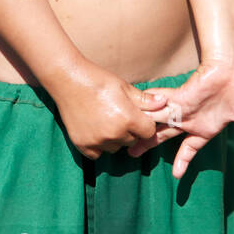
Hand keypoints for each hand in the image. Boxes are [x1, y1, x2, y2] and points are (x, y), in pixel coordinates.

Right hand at [53, 65, 168, 159]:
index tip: (138, 116)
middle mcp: (114, 134)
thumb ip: (145, 100)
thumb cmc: (99, 81)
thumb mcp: (125, 87)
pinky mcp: (83, 145)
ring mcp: (97, 141)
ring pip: (116, 148)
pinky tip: (96, 131)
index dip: (145, 124)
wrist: (68, 80)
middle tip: (120, 116)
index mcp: (128, 119)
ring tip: (107, 121)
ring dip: (115, 139)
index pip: (148, 132)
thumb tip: (165, 102)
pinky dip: (99, 146)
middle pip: (133, 141)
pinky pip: (97, 154)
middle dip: (131, 131)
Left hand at [127, 56, 233, 177]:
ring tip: (125, 139)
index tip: (177, 176)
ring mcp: (183, 108)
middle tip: (131, 154)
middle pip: (165, 135)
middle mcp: (190, 119)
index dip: (183, 160)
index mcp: (204, 128)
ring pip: (159, 122)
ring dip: (143, 130)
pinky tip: (133, 115)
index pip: (190, 148)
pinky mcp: (180, 96)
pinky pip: (161, 105)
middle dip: (149, 144)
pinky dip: (149, 109)